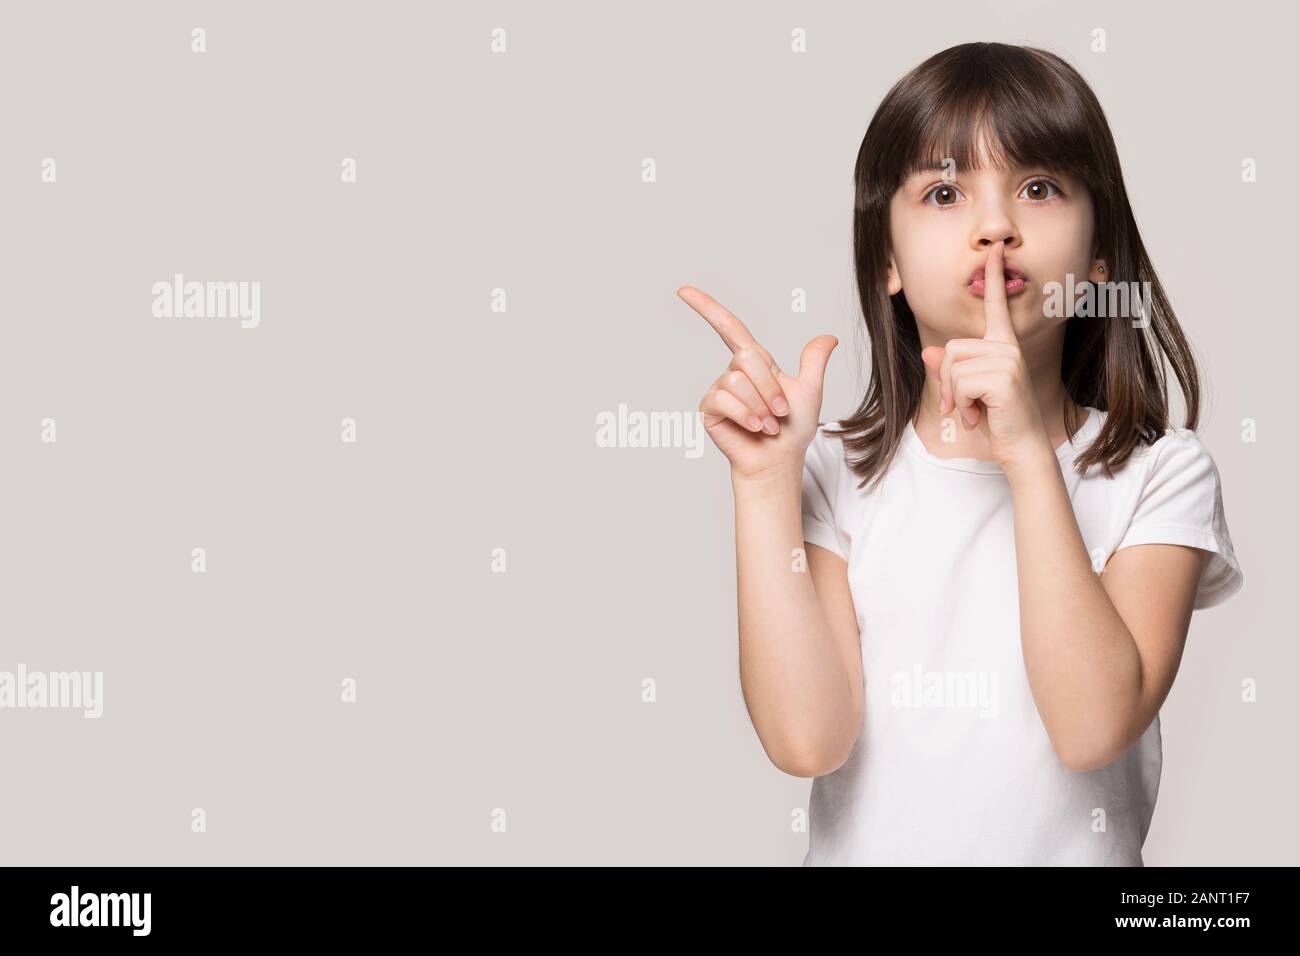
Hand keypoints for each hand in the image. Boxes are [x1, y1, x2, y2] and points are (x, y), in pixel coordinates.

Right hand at [677, 285, 837, 480]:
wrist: (778, 461)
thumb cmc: (792, 431)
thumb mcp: (810, 391)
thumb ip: (814, 361)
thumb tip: (830, 336)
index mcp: (755, 363)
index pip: (729, 327)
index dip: (706, 307)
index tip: (682, 290)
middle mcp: (733, 373)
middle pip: (746, 357)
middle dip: (769, 386)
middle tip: (780, 412)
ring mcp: (719, 391)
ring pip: (737, 381)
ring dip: (760, 406)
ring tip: (767, 425)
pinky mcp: (709, 410)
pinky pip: (724, 400)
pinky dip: (745, 415)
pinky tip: (753, 428)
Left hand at [919, 241, 1049, 469]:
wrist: (1021, 447)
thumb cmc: (997, 420)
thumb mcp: (966, 393)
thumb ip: (949, 371)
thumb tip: (928, 353)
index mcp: (1002, 345)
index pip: (996, 305)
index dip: (994, 276)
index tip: (995, 249)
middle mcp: (1007, 347)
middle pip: (950, 349)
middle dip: (948, 383)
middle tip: (965, 406)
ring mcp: (1008, 359)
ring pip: (952, 367)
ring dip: (955, 397)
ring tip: (975, 411)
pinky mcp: (1003, 375)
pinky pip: (960, 383)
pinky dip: (962, 405)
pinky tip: (979, 416)